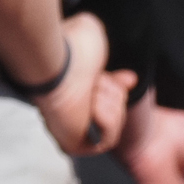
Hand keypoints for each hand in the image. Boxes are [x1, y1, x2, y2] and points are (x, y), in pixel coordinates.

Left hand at [35, 13, 134, 155]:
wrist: (57, 64)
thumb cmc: (71, 49)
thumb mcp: (94, 38)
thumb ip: (106, 52)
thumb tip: (126, 76)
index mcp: (68, 88)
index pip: (104, 98)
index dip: (117, 87)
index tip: (127, 77)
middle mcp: (65, 109)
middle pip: (114, 110)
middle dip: (113, 93)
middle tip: (97, 81)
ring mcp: (67, 129)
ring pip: (113, 124)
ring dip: (110, 104)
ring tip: (92, 91)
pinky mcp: (72, 145)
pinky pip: (107, 140)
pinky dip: (107, 121)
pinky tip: (93, 107)